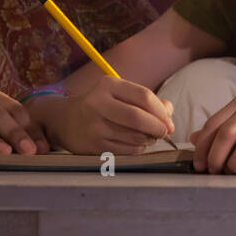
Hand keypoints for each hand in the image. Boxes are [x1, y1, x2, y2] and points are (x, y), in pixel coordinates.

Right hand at [50, 76, 174, 155]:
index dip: (161, 111)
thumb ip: (147, 101)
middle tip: (165, 132)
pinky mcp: (93, 145)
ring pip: (134, 136)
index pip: (144, 96)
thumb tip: (169, 114)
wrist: (66, 121)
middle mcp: (98, 104)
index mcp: (108, 85)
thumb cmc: (103, 106)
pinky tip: (136, 144)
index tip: (169, 120)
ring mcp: (94, 126)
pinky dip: (138, 149)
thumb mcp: (121, 94)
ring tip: (149, 137)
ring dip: (148, 139)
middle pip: (138, 118)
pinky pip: (126, 150)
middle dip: (158, 127)